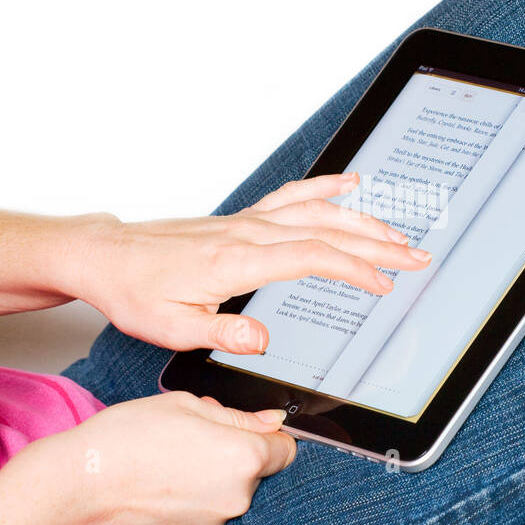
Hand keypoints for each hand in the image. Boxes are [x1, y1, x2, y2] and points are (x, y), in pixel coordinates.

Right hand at [41, 390, 296, 524]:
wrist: (79, 483)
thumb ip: (237, 416)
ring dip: (211, 479)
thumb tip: (271, 421)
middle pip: (255, 473)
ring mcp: (213, 523)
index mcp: (243, 458)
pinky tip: (161, 484)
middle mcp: (236, 497)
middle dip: (234, 455)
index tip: (250, 429)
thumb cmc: (127, 437)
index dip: (269, 436)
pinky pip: (204, 513)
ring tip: (170, 462)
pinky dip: (191, 500)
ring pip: (228, 494)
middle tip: (194, 438)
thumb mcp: (187, 405)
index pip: (286, 450)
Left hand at [70, 173, 430, 352]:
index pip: (311, 258)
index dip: (355, 269)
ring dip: (362, 220)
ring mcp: (246, 222)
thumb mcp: (172, 328)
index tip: (385, 284)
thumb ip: (222, 333)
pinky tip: (350, 183)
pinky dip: (325, 188)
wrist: (107, 256)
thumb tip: (262, 340)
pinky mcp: (241, 220)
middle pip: (326, 231)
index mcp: (236, 261)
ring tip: (399, 234)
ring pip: (316, 212)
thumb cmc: (135, 292)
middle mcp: (247, 234)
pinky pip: (292, 197)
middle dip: (377, 244)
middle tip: (417, 257)